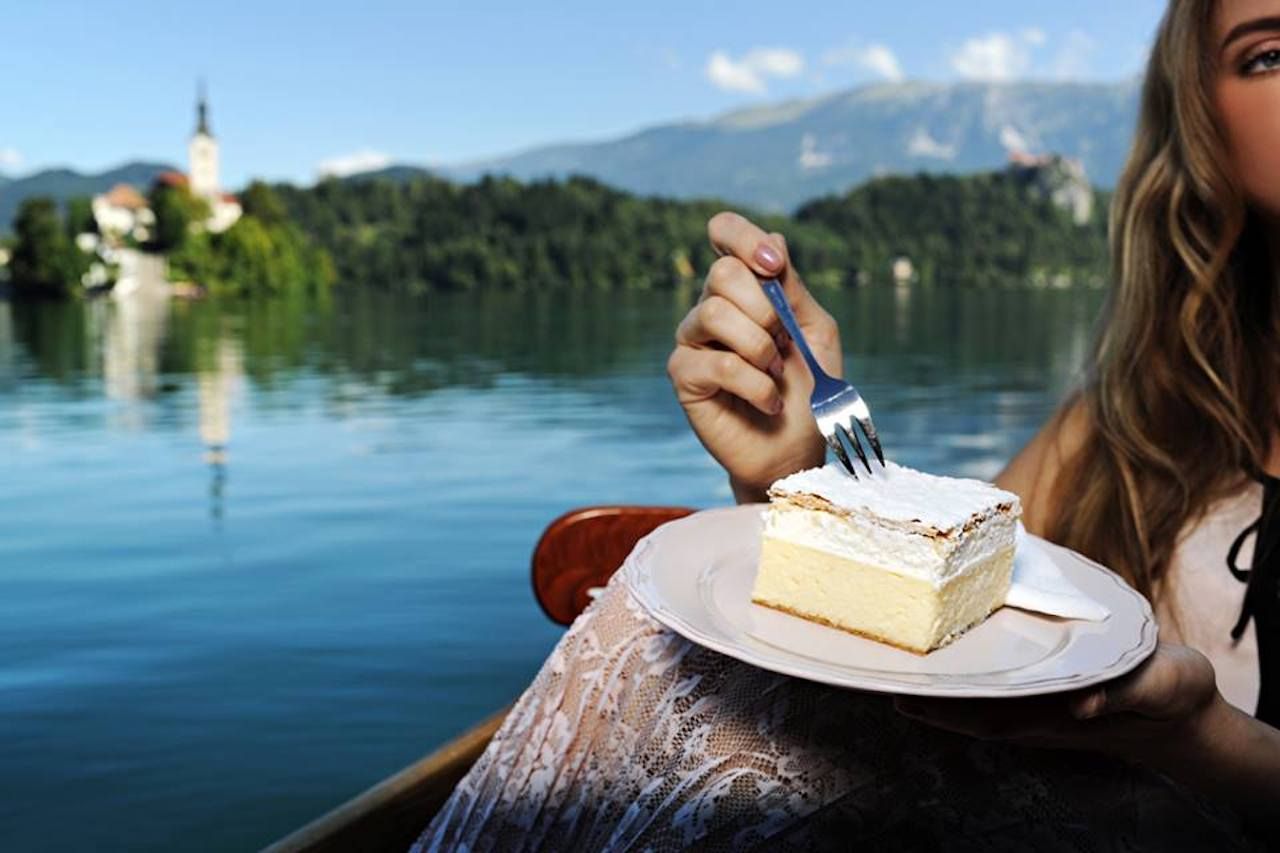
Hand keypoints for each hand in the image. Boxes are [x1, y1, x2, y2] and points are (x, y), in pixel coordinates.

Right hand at [667, 212, 842, 501]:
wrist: (798, 447)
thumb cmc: (810, 388)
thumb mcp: (814, 328)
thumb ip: (792, 287)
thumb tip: (773, 238)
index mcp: (744, 288)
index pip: (725, 234)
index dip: (743, 237)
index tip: (774, 264)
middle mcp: (712, 307)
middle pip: (722, 272)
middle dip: (765, 309)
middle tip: (783, 342)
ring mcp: (693, 341)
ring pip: (713, 313)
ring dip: (760, 348)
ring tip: (776, 376)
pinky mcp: (684, 376)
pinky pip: (715, 362)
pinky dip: (754, 384)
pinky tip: (768, 402)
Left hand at [893, 643, 1223, 763]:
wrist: (1187, 709)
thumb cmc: (1172, 695)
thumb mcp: (1156, 688)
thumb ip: (1120, 694)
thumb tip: (1081, 704)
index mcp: (1058, 716)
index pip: (987, 718)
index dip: (944, 712)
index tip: (905, 699)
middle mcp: (1041, 714)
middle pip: (970, 712)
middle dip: (927, 701)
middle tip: (884, 678)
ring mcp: (1044, 705)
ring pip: (981, 700)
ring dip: (943, 689)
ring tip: (902, 665)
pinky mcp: (1053, 689)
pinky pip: (1001, 685)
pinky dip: (973, 675)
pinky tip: (953, 656)